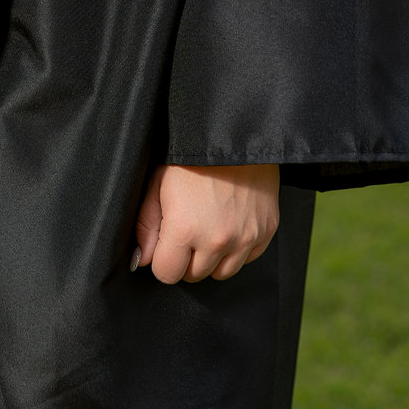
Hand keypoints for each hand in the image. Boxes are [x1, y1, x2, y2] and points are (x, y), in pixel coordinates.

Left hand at [132, 162, 279, 282]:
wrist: (234, 133)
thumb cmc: (191, 155)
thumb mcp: (158, 183)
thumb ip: (146, 226)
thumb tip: (142, 259)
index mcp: (185, 229)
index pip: (167, 274)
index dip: (163, 258)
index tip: (167, 241)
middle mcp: (217, 240)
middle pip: (194, 275)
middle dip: (187, 257)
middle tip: (188, 226)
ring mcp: (245, 237)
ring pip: (222, 272)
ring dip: (212, 256)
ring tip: (209, 224)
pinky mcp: (266, 231)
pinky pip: (247, 258)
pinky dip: (237, 247)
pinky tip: (230, 221)